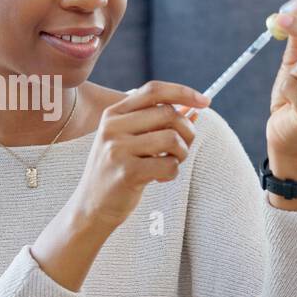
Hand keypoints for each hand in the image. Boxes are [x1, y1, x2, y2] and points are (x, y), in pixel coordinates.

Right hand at [69, 80, 208, 230]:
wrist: (91, 206)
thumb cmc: (117, 170)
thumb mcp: (130, 141)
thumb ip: (157, 124)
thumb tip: (194, 110)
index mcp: (113, 114)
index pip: (154, 90)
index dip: (183, 92)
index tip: (205, 102)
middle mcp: (113, 127)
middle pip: (168, 113)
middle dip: (187, 131)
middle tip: (183, 147)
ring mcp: (117, 149)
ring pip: (172, 138)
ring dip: (182, 153)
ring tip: (171, 162)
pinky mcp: (127, 172)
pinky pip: (169, 164)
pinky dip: (173, 172)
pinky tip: (160, 177)